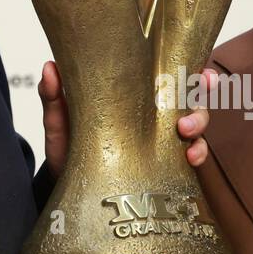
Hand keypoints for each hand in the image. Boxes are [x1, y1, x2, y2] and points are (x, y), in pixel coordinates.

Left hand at [39, 61, 215, 177]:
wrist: (66, 187)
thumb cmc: (67, 148)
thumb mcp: (60, 121)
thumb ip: (55, 96)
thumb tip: (50, 67)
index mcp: (135, 94)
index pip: (168, 73)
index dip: (191, 67)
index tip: (199, 70)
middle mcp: (154, 114)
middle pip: (191, 95)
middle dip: (202, 95)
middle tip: (189, 105)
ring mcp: (162, 139)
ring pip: (197, 123)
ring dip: (199, 123)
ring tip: (186, 134)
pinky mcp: (166, 164)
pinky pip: (192, 155)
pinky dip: (198, 153)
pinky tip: (190, 159)